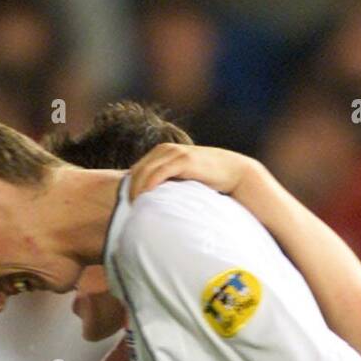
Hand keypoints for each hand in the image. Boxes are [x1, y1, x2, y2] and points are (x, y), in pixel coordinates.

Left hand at [129, 142, 254, 200]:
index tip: (127, 207)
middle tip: (128, 211)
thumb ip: (169, 184)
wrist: (233, 172)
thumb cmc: (208, 180)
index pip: (136, 170)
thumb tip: (153, 204)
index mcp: (161, 153)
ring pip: (144, 171)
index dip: (129, 187)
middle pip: (136, 171)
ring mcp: (173, 152)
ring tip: (135, 207)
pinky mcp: (183, 159)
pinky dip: (150, 183)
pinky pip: (159, 172)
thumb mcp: (183, 180)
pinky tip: (146, 196)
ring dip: (137, 189)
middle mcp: (164, 150)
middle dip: (130, 190)